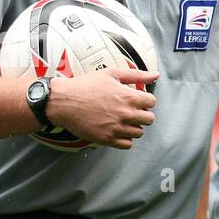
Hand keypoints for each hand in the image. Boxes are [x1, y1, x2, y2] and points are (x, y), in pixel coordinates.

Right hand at [45, 67, 159, 149]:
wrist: (64, 101)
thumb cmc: (85, 86)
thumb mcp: (111, 74)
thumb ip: (136, 75)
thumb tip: (154, 75)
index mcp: (128, 97)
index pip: (152, 102)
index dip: (145, 100)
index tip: (137, 100)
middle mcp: (125, 114)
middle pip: (149, 119)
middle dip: (142, 114)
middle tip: (131, 111)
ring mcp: (117, 128)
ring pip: (139, 133)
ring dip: (133, 126)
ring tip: (122, 120)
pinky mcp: (107, 139)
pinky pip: (127, 144)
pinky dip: (124, 139)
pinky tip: (117, 130)